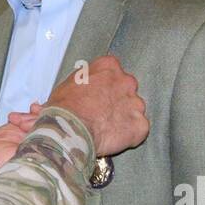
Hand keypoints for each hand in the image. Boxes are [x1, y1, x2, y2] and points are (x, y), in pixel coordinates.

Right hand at [34, 55, 149, 156]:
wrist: (70, 129)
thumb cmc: (64, 108)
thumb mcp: (68, 84)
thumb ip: (85, 81)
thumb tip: (82, 88)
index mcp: (108, 66)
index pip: (113, 71)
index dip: (106, 85)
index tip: (99, 95)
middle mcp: (126, 81)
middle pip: (127, 89)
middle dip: (118, 100)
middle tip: (103, 113)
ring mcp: (136, 103)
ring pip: (135, 110)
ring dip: (125, 118)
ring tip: (107, 128)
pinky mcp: (140, 125)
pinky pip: (139, 130)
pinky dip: (130, 135)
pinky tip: (114, 138)